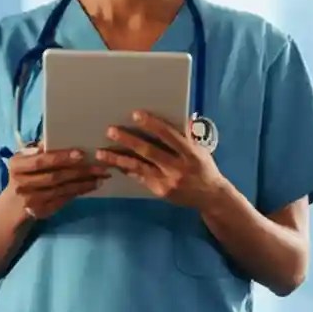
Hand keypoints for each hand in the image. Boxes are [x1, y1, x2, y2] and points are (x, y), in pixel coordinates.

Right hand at [5, 144, 110, 221]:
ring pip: (62, 190)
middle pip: (54, 177)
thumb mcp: (26, 158)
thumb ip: (40, 149)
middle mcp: (22, 184)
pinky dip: (80, 191)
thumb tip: (58, 136)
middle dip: (79, 171)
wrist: (15, 203)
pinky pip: (64, 200)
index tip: (81, 154)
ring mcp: (31, 201)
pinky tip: (92, 185)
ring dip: (84, 182)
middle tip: (100, 165)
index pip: (41, 161)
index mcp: (17, 166)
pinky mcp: (41, 211)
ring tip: (101, 175)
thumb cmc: (25, 173)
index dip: (61, 158)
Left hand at [96, 110, 229, 210]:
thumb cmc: (204, 167)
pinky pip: (140, 177)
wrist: (210, 196)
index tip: (136, 115)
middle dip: (128, 140)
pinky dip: (127, 169)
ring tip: (101, 153)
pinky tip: (114, 164)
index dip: (152, 125)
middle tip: (110, 131)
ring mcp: (168, 181)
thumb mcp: (201, 149)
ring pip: (139, 167)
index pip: (169, 136)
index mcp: (190, 152)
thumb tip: (184, 115)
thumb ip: (188, 135)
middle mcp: (178, 167)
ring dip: (119, 159)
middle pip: (149, 151)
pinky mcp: (160, 191)